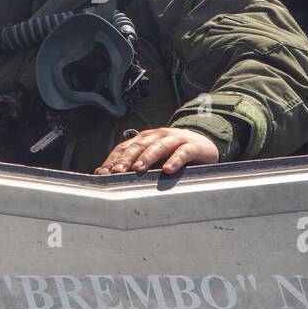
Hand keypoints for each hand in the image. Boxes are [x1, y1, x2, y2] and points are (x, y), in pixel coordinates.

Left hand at [93, 127, 219, 175]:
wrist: (203, 144)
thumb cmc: (173, 153)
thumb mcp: (153, 158)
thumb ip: (133, 164)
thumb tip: (104, 173)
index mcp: (145, 138)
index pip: (125, 147)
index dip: (114, 159)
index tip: (104, 172)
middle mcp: (158, 136)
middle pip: (139, 146)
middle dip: (126, 159)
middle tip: (116, 172)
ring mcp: (176, 139)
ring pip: (159, 146)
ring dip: (147, 157)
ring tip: (138, 169)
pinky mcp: (192, 146)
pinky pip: (182, 153)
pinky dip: (175, 160)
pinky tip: (168, 170)